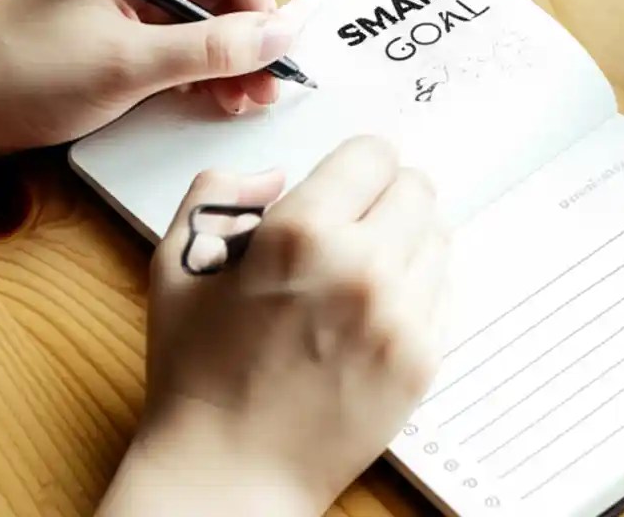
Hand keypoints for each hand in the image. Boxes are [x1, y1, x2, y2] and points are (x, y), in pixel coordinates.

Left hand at [0, 0, 298, 154]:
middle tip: (260, 94)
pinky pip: (178, 39)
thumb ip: (212, 48)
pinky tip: (207, 98)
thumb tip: (281, 34)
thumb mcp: (130, 65)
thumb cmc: (24, 77)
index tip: (269, 62)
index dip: (261, 10)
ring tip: (239, 102)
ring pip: (204, 18)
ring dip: (228, 59)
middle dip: (248, 41)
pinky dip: (200, 69)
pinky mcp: (118, 27)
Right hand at [97, 136, 449, 515]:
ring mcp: (401, 316)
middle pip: (417, 188)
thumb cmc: (198, 374)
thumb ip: (218, 195)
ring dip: (406, 241)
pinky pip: (446, 291)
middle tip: (356, 224)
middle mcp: (362, 267)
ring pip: (438, 236)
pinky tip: (376, 310)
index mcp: (301, 234)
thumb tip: (275, 177)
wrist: (228, 470)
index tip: (349, 181)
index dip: (358, 165)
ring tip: (363, 271)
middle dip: (385, 197)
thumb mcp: (177, 265)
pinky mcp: (423, 358)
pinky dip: (418, 288)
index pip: (374, 154)